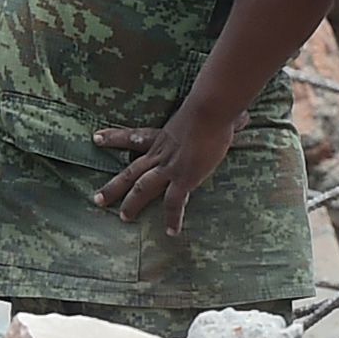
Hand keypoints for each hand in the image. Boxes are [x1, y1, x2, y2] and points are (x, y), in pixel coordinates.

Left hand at [94, 106, 240, 229]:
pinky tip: (172, 232)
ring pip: (142, 189)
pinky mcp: (183, 179)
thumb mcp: (207, 112)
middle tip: (97, 200)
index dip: (114, 138)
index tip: (96, 137)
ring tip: (123, 218)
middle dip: (113, 187)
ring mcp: (169, 167)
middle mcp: (160, 154)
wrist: (209, 110)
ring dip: (131, 204)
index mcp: (162, 136)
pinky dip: (172, 218)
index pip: (132, 137)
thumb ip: (221, 118)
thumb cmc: (212, 106)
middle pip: (130, 172)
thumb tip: (243, 116)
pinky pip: (173, 203)